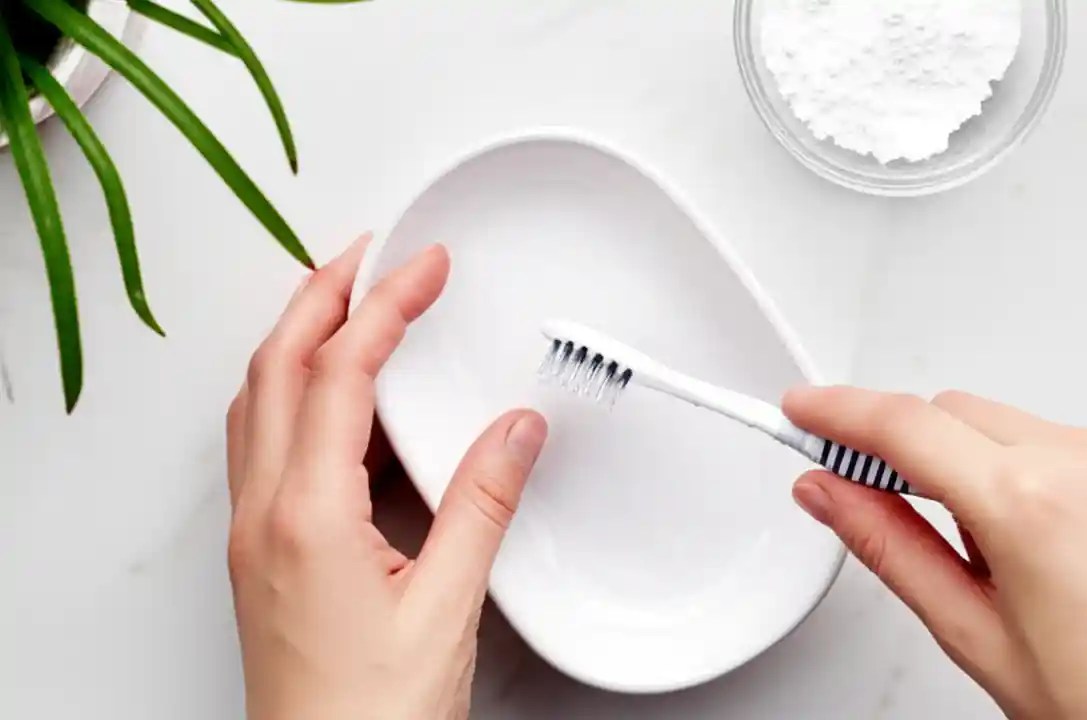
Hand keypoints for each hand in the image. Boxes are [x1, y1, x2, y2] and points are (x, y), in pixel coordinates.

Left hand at [225, 235, 546, 719]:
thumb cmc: (370, 716)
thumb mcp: (447, 606)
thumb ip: (482, 503)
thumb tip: (514, 428)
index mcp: (305, 516)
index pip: (338, 373)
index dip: (384, 306)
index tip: (423, 267)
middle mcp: (263, 513)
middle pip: (275, 366)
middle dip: (321, 294)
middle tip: (372, 254)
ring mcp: (253, 531)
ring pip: (259, 400)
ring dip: (300, 338)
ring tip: (350, 303)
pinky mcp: (262, 551)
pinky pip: (265, 441)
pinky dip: (297, 392)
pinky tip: (340, 400)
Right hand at [784, 387, 1086, 718]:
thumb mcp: (973, 634)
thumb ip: (888, 546)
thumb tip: (828, 493)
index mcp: (1030, 504)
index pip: (904, 426)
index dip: (838, 411)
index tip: (802, 408)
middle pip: (954, 410)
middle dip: (906, 445)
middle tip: (875, 497)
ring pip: (1014, 423)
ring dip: (977, 462)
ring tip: (993, 555)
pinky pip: (1075, 442)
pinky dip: (1040, 472)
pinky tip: (1048, 543)